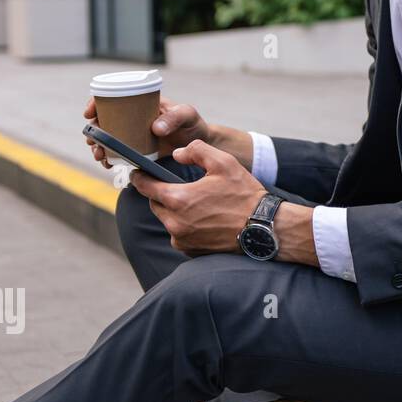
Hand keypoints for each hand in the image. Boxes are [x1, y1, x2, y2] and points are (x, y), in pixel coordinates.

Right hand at [84, 95, 211, 167]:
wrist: (201, 144)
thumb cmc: (193, 124)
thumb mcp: (187, 115)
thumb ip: (174, 118)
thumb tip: (154, 128)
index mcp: (141, 104)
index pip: (112, 98)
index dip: (96, 103)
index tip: (89, 114)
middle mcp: (133, 118)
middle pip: (104, 121)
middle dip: (93, 131)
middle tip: (94, 142)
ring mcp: (133, 135)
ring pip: (107, 139)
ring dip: (98, 146)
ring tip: (100, 155)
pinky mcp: (136, 150)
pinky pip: (117, 153)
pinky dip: (109, 158)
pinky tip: (109, 164)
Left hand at [128, 139, 267, 255]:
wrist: (263, 227)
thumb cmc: (244, 194)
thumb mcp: (224, 162)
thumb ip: (197, 151)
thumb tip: (177, 154)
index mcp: (178, 199)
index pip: (145, 186)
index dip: (140, 178)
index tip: (138, 173)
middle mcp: (174, 222)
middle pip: (156, 204)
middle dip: (163, 194)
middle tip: (179, 187)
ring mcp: (181, 238)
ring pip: (167, 220)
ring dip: (175, 211)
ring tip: (197, 204)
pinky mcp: (190, 250)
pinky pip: (179, 234)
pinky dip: (185, 226)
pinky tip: (204, 219)